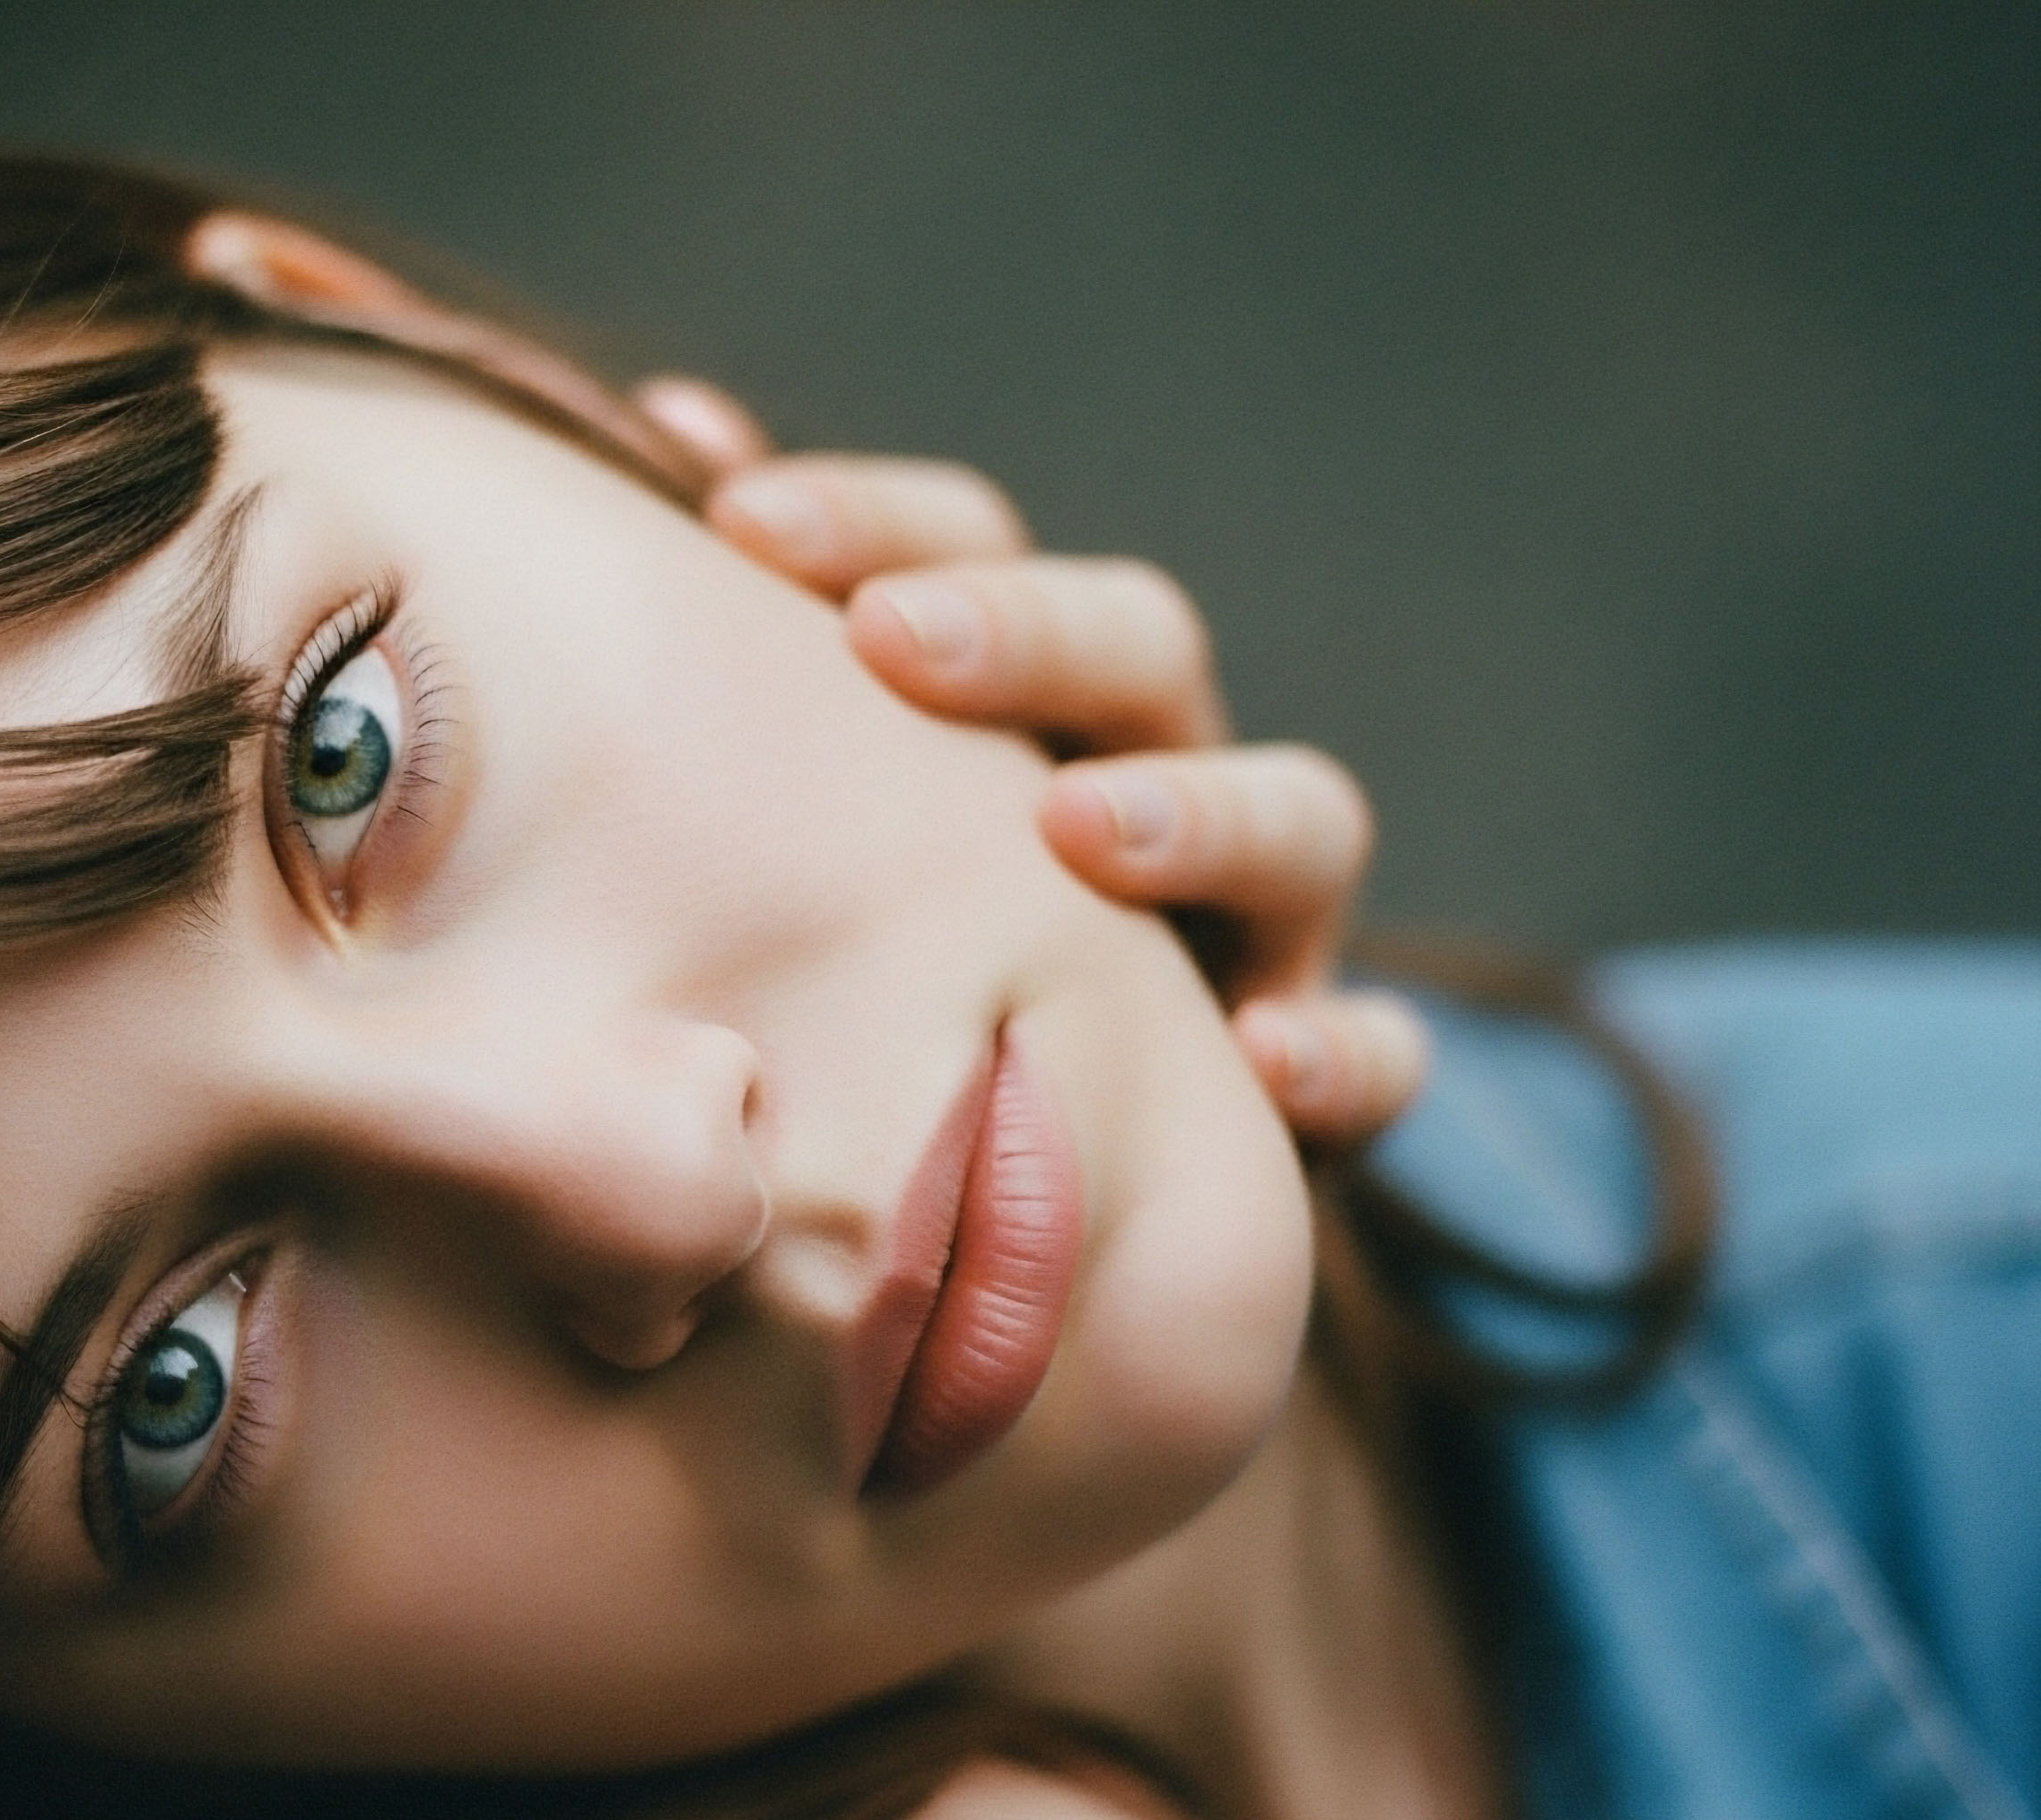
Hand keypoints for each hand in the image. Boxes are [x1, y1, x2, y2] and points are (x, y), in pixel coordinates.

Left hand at [640, 378, 1424, 1145]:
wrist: (994, 1180)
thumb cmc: (852, 952)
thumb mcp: (792, 806)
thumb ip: (740, 640)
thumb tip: (669, 418)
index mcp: (1020, 694)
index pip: (971, 554)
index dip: (873, 524)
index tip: (740, 521)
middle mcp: (1156, 776)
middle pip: (1142, 648)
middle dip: (1028, 634)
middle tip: (893, 643)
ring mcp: (1255, 921)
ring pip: (1300, 821)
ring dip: (1200, 812)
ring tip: (1081, 828)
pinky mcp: (1311, 1076)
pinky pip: (1372, 1054)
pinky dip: (1340, 1053)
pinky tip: (1265, 1062)